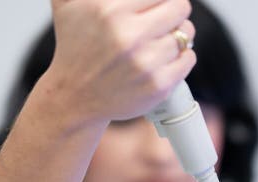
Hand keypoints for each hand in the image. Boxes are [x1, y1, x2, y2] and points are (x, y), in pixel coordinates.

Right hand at [46, 0, 196, 128]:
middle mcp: (128, 35)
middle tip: (163, 18)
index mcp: (109, 9)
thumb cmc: (75, 46)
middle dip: (174, 10)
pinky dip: (182, 56)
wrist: (74, 97)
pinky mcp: (158, 86)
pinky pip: (189, 59)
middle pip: (179, 7)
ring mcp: (145, 62)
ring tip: (161, 39)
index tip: (156, 5)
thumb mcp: (68, 3)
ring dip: (179, 34)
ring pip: (186, 34)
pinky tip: (165, 57)